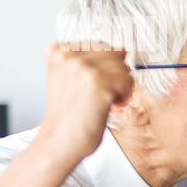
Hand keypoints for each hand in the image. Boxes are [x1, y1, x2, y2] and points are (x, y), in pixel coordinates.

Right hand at [34, 44, 133, 166]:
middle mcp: (69, 55)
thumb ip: (88, 60)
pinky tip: (108, 106)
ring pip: (123, 67)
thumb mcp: (69, 77)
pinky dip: (124, 96)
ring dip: (120, 86)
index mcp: (58, 50)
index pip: (101, 45)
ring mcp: (84, 67)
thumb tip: (123, 49)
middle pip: (114, 53)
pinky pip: (128, 81)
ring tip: (102, 101)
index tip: (92, 84)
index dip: (104, 66)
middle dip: (114, 74)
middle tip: (100, 94)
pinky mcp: (100, 83)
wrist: (59, 141)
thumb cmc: (68, 113)